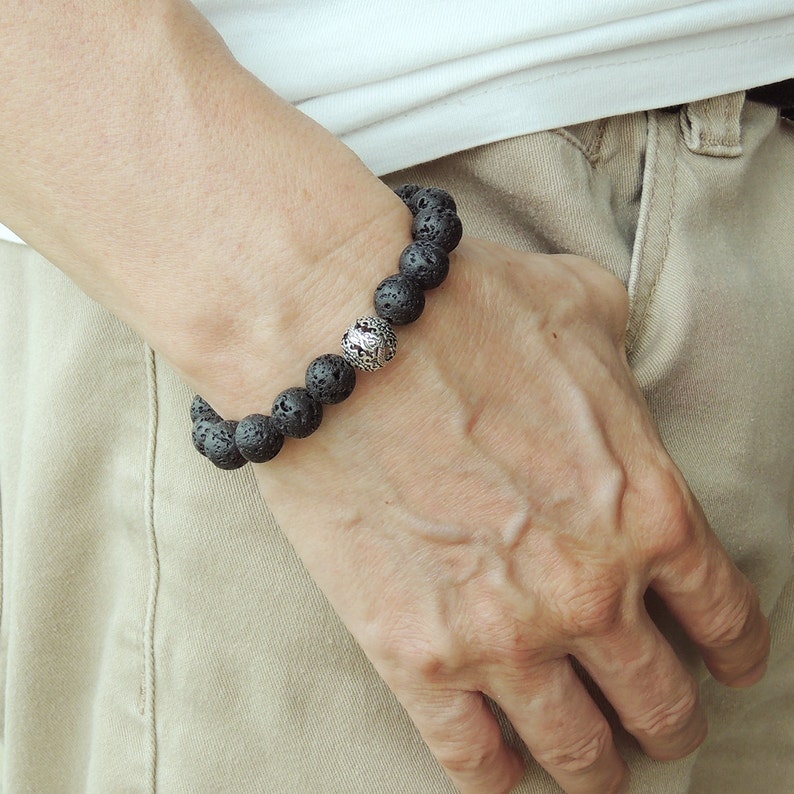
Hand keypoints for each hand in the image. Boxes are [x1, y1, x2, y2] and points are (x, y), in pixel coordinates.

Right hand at [248, 237, 769, 793]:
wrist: (338, 332)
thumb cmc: (461, 310)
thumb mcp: (581, 307)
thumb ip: (620, 356)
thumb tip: (610, 371)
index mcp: (648, 509)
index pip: (723, 618)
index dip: (729, 652)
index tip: (714, 663)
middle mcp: (590, 591)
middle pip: (660, 706)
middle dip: (665, 720)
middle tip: (648, 718)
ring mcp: (504, 635)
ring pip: (580, 755)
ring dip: (594, 767)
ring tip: (585, 760)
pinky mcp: (416, 657)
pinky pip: (474, 763)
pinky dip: (496, 774)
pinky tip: (498, 760)